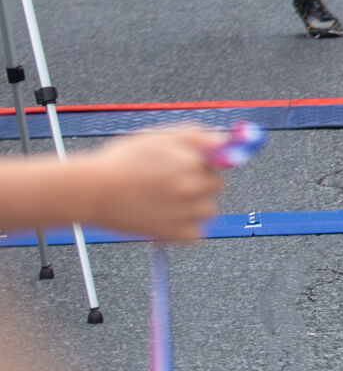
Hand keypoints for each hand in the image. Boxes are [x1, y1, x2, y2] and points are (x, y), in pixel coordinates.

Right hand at [77, 128, 228, 241]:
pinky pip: (196, 235)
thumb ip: (196, 135)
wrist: (90, 191)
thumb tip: (224, 140)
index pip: (223, 161)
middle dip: (201, 184)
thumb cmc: (121, 161)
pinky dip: (186, 232)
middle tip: (173, 186)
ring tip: (167, 204)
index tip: (198, 166)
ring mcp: (184, 211)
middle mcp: (193, 186)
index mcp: (192, 161)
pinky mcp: (173, 233)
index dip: (207, 163)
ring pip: (209, 211)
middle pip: (216, 186)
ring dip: (195, 208)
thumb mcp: (159, 136)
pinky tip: (168, 221)